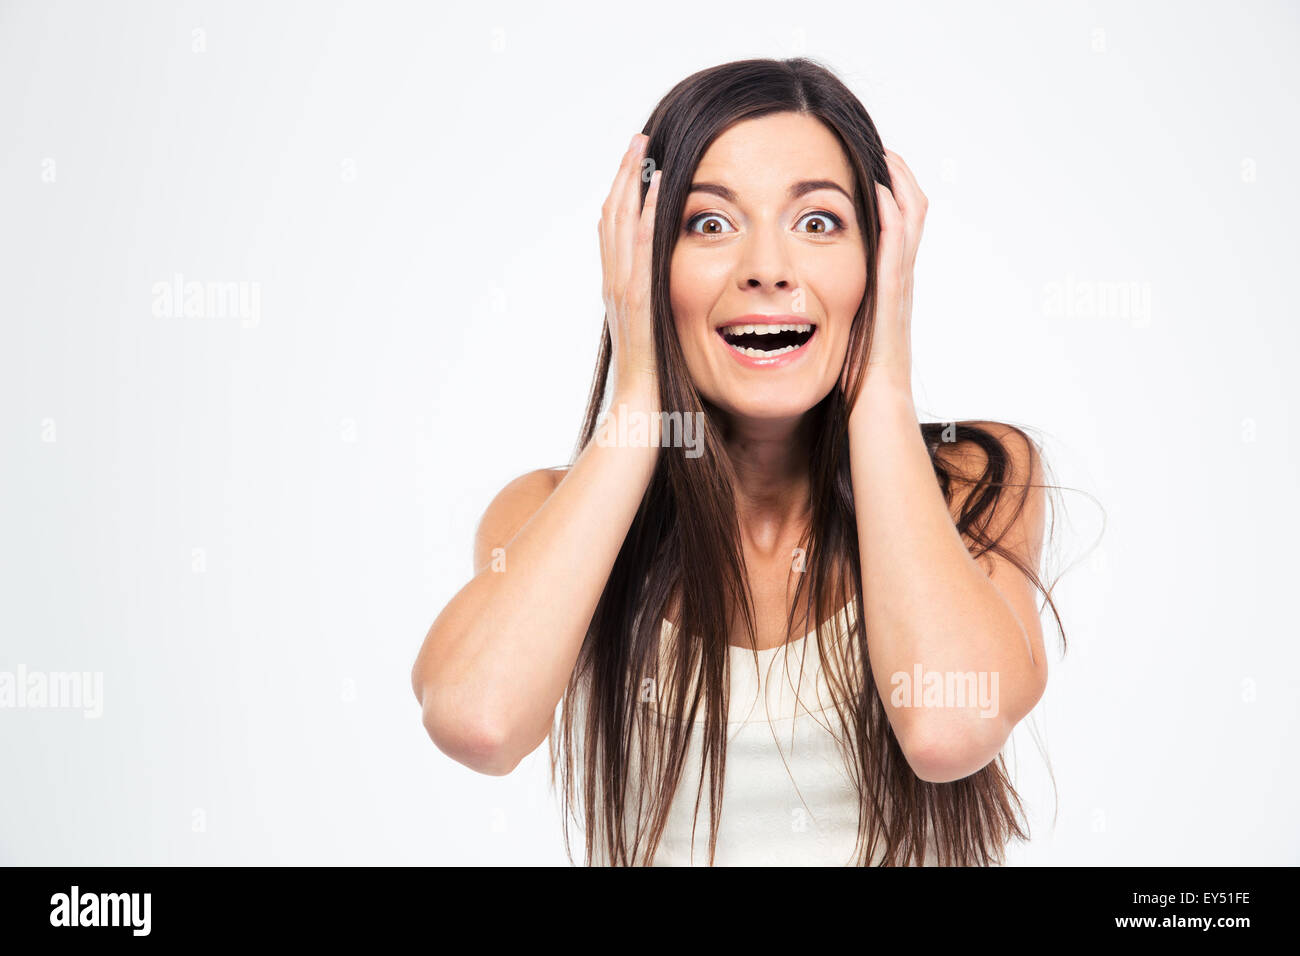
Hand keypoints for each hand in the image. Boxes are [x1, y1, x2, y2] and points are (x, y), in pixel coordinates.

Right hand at [599, 132, 662, 408]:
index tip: (637, 164)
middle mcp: (616, 289)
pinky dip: (645, 218)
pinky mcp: (640, 306)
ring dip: (631, 184)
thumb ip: (661, 320)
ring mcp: (624, 296)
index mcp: (621, 295)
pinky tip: (655, 190)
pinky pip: (642, 253)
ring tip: (643, 147)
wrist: (637, 424)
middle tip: (639, 139)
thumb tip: (676, 307)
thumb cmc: (653, 396)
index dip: (624, 195)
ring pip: (620, 227)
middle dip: (625, 176)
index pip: (616, 234)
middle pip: (612, 219)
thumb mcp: (658, 345)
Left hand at [846, 148, 926, 418]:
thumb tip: (808, 299)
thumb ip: (837, 311)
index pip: (897, 229)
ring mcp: (899, 287)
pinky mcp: (891, 297)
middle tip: (880, 149)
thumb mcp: (846, 334)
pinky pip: (895, 246)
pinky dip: (890, 213)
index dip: (889, 197)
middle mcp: (899, 281)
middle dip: (897, 179)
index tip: (869, 170)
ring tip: (883, 152)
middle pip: (912, 214)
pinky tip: (876, 188)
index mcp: (889, 288)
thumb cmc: (858, 384)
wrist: (877, 411)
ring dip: (898, 183)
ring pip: (910, 220)